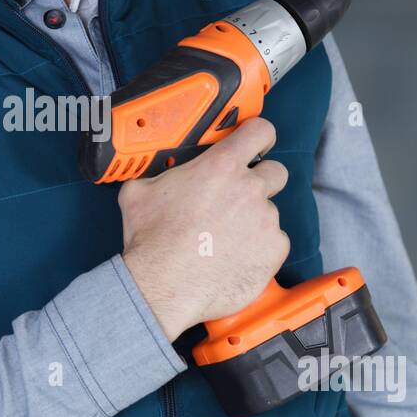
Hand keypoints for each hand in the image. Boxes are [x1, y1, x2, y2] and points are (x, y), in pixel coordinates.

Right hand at [120, 117, 289, 342]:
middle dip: (261, 181)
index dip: (259, 136)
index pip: (259, 131)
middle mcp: (249, 188)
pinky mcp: (274, 250)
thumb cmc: (152, 240)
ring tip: (226, 240)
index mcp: (221, 166)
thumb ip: (158, 175)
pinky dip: (259, 250)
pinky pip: (274, 243)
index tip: (256, 144)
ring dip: (253, 221)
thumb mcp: (139, 193)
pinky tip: (235, 258)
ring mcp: (266, 220)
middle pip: (276, 171)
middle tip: (238, 199)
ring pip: (270, 213)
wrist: (164, 285)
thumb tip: (153, 176)